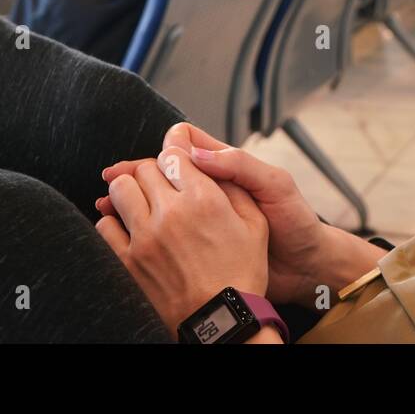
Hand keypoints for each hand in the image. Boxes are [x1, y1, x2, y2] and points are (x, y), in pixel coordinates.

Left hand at [94, 145, 269, 332]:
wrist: (220, 321)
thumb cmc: (241, 274)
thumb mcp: (255, 224)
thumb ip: (233, 186)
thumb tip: (210, 160)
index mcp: (204, 198)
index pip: (174, 153)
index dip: (174, 154)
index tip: (176, 163)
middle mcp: (171, 212)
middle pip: (144, 168)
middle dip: (153, 171)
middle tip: (162, 185)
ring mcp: (144, 237)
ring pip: (119, 189)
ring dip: (130, 190)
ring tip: (142, 202)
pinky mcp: (127, 260)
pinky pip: (105, 225)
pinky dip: (114, 220)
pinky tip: (130, 227)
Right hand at [100, 123, 385, 307]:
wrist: (307, 267)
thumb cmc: (297, 223)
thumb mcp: (275, 186)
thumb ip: (239, 165)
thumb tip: (193, 152)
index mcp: (230, 168)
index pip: (189, 146)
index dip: (163, 148)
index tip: (137, 159)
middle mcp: (214, 188)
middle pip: (168, 172)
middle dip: (138, 172)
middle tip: (111, 179)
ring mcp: (206, 215)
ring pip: (163, 200)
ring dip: (135, 199)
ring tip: (107, 203)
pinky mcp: (203, 240)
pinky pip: (171, 228)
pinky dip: (147, 226)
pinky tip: (127, 229)